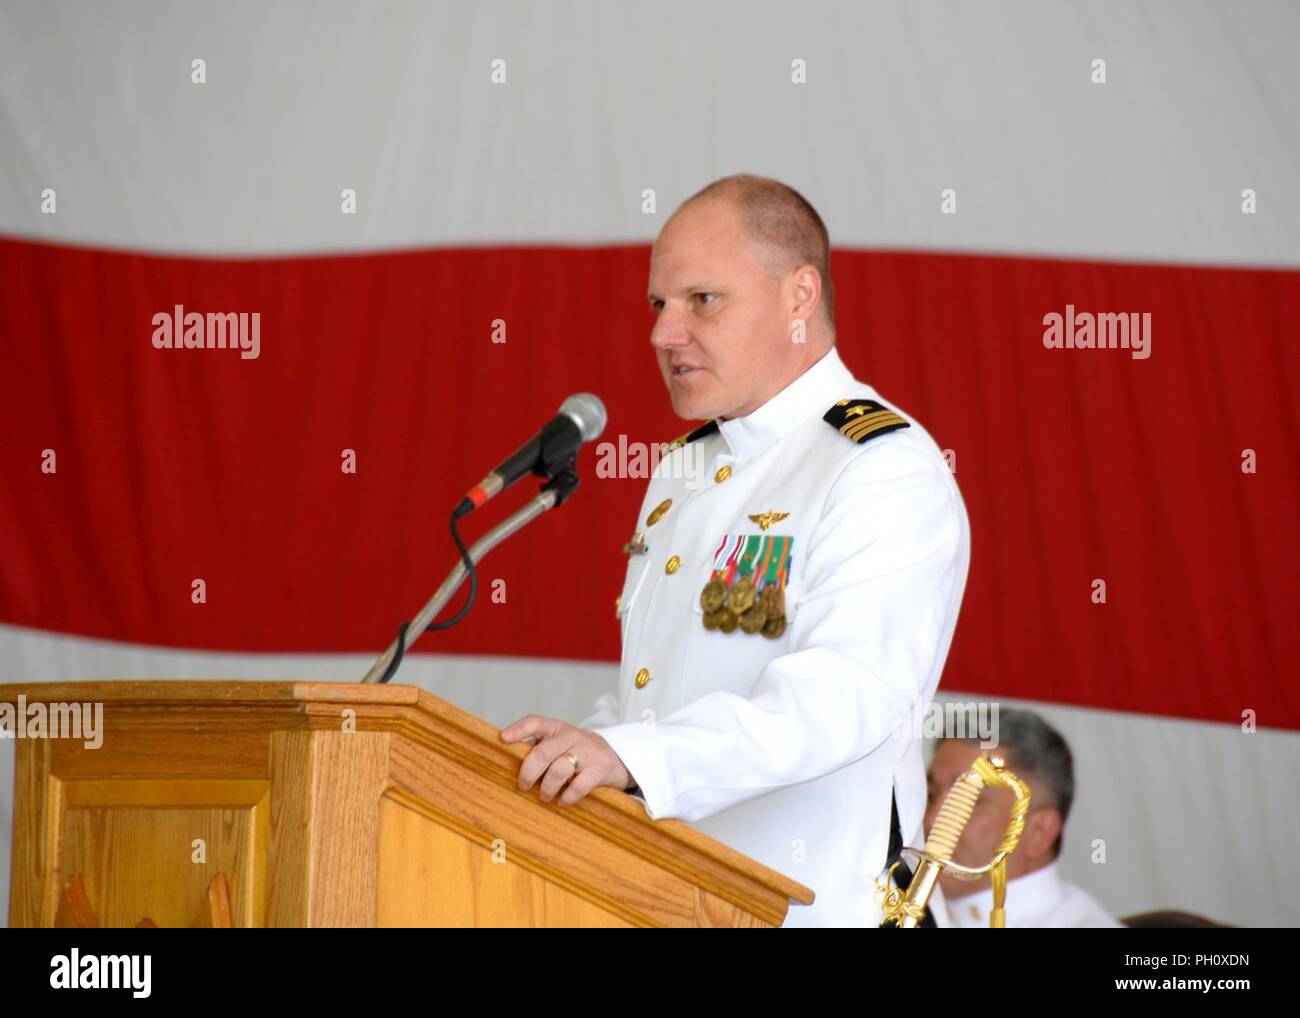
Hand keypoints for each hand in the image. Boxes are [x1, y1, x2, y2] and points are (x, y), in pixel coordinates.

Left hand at [500, 715, 633, 806]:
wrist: (618, 756)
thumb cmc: (578, 752)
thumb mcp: (560, 742)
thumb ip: (539, 748)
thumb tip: (507, 762)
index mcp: (557, 729)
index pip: (536, 722)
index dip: (519, 729)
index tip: (504, 739)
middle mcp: (571, 737)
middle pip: (543, 752)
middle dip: (529, 772)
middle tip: (523, 785)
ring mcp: (587, 752)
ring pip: (559, 769)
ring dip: (547, 787)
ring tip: (544, 796)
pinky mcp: (600, 769)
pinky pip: (579, 785)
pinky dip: (567, 797)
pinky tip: (562, 801)